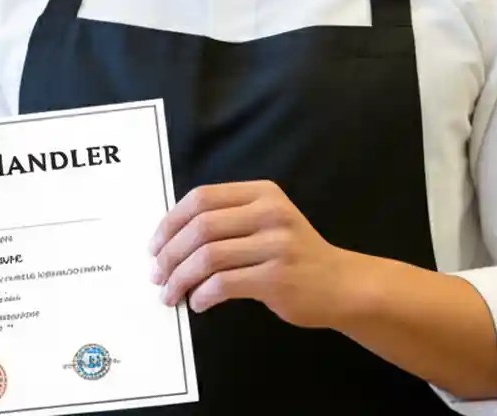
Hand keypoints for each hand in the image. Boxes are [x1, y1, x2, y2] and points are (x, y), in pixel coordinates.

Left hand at [148, 180, 351, 327]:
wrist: (341, 284)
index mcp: (262, 193)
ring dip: (180, 278)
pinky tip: (197, 303)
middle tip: (156, 274)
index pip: (202, 198)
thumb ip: (229, 219)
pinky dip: (202, 295)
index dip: (170, 222)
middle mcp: (270, 213)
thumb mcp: (268, 221)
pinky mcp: (277, 278)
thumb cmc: (295, 255)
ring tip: (170, 293)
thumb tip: (171, 238)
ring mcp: (276, 245)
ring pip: (208, 257)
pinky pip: (224, 284)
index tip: (155, 245)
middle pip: (200, 227)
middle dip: (169, 253)